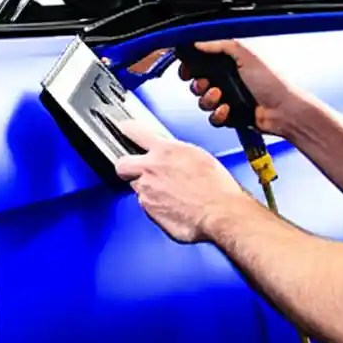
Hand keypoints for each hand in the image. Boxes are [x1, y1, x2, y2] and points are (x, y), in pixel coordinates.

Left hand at [113, 119, 249, 243]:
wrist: (220, 212)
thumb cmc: (216, 187)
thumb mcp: (198, 156)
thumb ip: (176, 152)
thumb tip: (169, 152)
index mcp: (165, 150)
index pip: (135, 132)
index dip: (127, 130)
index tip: (124, 130)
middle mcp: (151, 169)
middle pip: (122, 164)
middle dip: (127, 166)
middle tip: (138, 169)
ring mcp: (147, 190)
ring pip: (136, 186)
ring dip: (147, 188)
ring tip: (168, 192)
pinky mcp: (148, 209)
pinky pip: (145, 204)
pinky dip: (155, 204)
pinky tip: (171, 205)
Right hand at [179, 39, 311, 136]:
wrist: (284, 111)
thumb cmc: (273, 81)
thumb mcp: (246, 53)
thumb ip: (221, 44)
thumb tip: (198, 41)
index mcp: (230, 61)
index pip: (202, 61)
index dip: (191, 65)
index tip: (188, 69)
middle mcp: (227, 79)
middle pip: (197, 82)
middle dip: (198, 84)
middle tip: (205, 83)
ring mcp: (228, 98)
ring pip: (202, 101)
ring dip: (208, 99)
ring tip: (221, 96)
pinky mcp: (229, 115)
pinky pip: (212, 117)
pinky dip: (218, 114)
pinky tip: (228, 110)